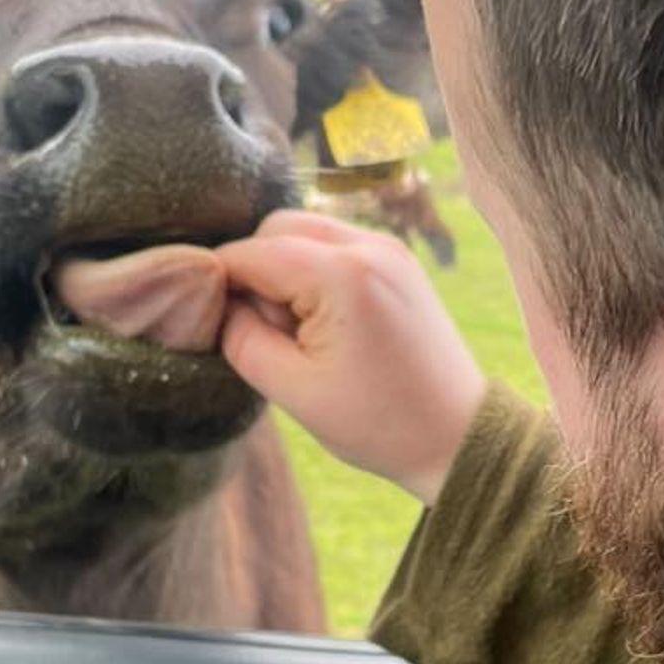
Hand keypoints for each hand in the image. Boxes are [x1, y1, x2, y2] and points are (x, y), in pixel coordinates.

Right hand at [216, 210, 486, 505]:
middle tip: (265, 330)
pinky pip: (335, 245)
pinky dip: (313, 271)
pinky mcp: (398, 260)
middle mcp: (369, 245)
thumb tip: (216, 303)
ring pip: (306, 231)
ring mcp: (389, 247)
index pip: (251, 253)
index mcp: (343, 275)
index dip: (216, 282)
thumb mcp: (293, 389)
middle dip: (253, 270)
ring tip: (298, 330)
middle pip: (277, 227)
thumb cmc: (379, 423)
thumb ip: (242, 337)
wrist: (458, 436)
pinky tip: (322, 322)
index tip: (205, 319)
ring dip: (284, 269)